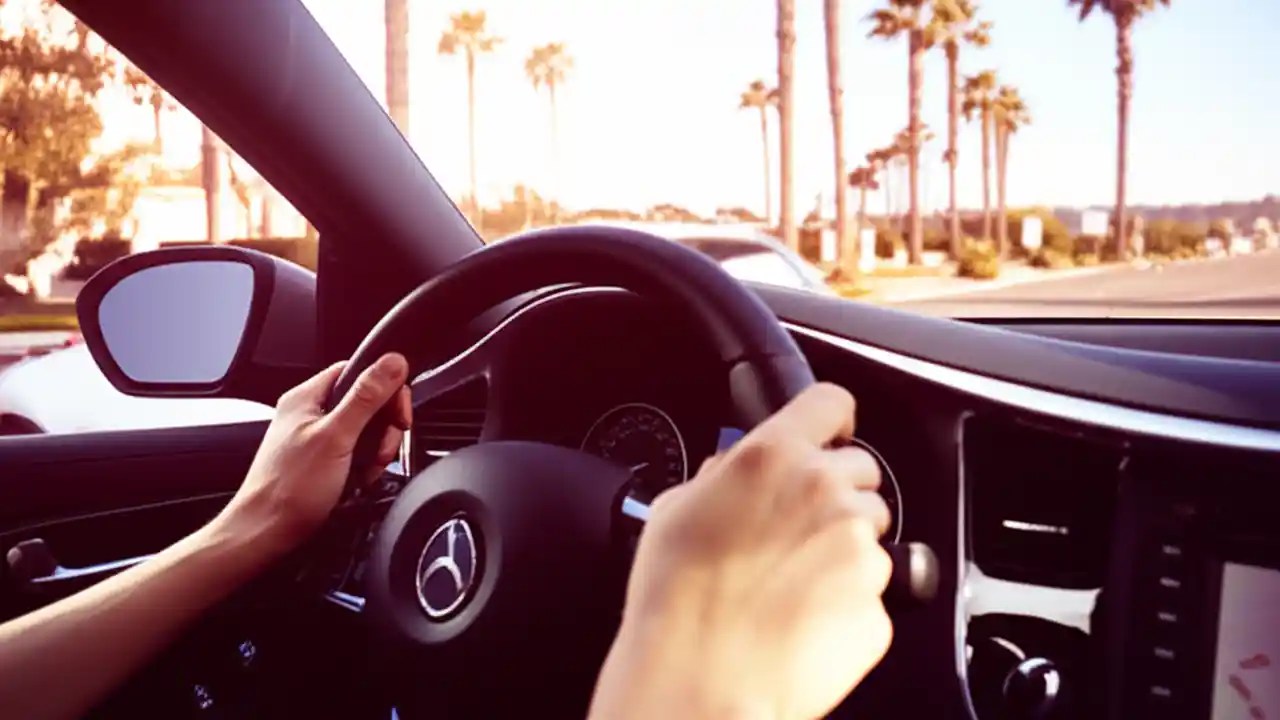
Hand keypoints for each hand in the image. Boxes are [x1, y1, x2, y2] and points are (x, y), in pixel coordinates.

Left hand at [214, 353, 411, 553]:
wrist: (266, 534)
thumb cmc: (288, 489)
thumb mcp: (336, 437)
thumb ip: (367, 397)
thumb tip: (393, 363)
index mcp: (308, 397)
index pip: (359, 371)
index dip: (385, 389)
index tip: (397, 414)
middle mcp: (310, 413)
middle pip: (367, 403)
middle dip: (382, 428)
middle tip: (381, 450)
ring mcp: (316, 438)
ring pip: (365, 431)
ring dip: (375, 451)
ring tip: (365, 470)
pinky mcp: (322, 462)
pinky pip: (356, 453)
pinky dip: (364, 467)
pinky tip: (358, 479)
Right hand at [591, 383, 891, 719]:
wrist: (700, 681)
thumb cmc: (676, 601)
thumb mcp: (673, 510)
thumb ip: (718, 477)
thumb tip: (728, 474)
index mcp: (775, 457)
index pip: (830, 402)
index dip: (829, 418)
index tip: (827, 433)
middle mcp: (827, 493)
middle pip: (861, 470)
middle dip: (834, 492)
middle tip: (792, 529)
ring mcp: (860, 551)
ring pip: (869, 532)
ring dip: (841, 548)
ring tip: (789, 583)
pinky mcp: (877, 606)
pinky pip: (869, 592)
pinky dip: (844, 602)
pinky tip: (799, 620)